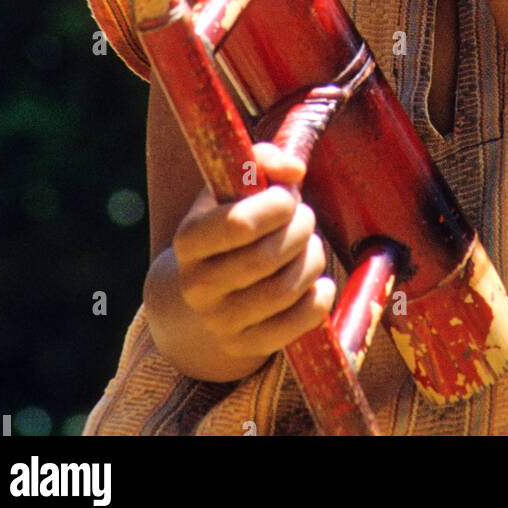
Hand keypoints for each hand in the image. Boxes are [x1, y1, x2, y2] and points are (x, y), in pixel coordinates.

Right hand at [171, 144, 335, 365]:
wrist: (205, 291)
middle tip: (306, 218)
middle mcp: (196, 284)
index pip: (239, 224)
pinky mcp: (244, 346)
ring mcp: (219, 320)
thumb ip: (262, 161)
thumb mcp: (234, 187)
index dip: (277, 205)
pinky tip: (319, 284)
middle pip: (267, 257)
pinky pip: (295, 325)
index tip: (289, 197)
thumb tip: (295, 170)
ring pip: (285, 289)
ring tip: (311, 246)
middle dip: (301, 229)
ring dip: (312, 260)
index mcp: (189, 239)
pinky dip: (318, 300)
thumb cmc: (231, 225)